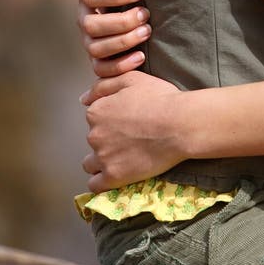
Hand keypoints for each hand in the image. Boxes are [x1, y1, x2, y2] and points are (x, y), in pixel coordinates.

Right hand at [77, 0, 151, 76]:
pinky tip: (141, 56)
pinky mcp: (98, 63)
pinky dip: (121, 66)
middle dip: (120, 21)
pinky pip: (102, 70)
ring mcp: (89, 43)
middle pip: (91, 25)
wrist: (131, 15)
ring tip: (147, 33)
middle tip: (147, 15)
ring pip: (96, 48)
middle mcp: (83, 20)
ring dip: (123, 42)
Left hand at [81, 71, 181, 191]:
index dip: (111, 119)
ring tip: (125, 157)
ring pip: (91, 164)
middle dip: (108, 139)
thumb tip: (83, 98)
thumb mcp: (132, 79)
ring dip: (103, 161)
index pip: (95, 118)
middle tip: (132, 137)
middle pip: (94, 139)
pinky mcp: (113, 177)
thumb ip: (104, 85)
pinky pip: (96, 185)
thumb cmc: (160, 98)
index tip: (127, 121)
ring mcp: (103, 157)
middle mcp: (94, 134)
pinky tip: (117, 175)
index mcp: (97, 111)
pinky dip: (103, 181)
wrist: (180, 124)